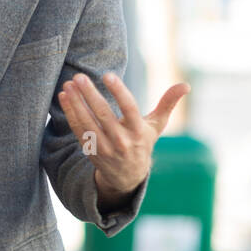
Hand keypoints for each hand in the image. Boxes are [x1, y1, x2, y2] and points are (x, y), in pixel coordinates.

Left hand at [57, 72, 189, 201]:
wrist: (127, 175)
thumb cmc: (142, 142)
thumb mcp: (156, 126)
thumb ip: (168, 104)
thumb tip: (186, 85)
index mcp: (139, 132)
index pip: (129, 109)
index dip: (119, 92)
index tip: (108, 75)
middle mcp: (122, 140)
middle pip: (103, 115)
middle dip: (90, 94)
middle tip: (79, 76)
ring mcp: (104, 147)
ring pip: (87, 122)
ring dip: (75, 102)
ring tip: (68, 84)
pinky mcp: (90, 150)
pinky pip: (78, 130)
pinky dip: (70, 113)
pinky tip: (64, 97)